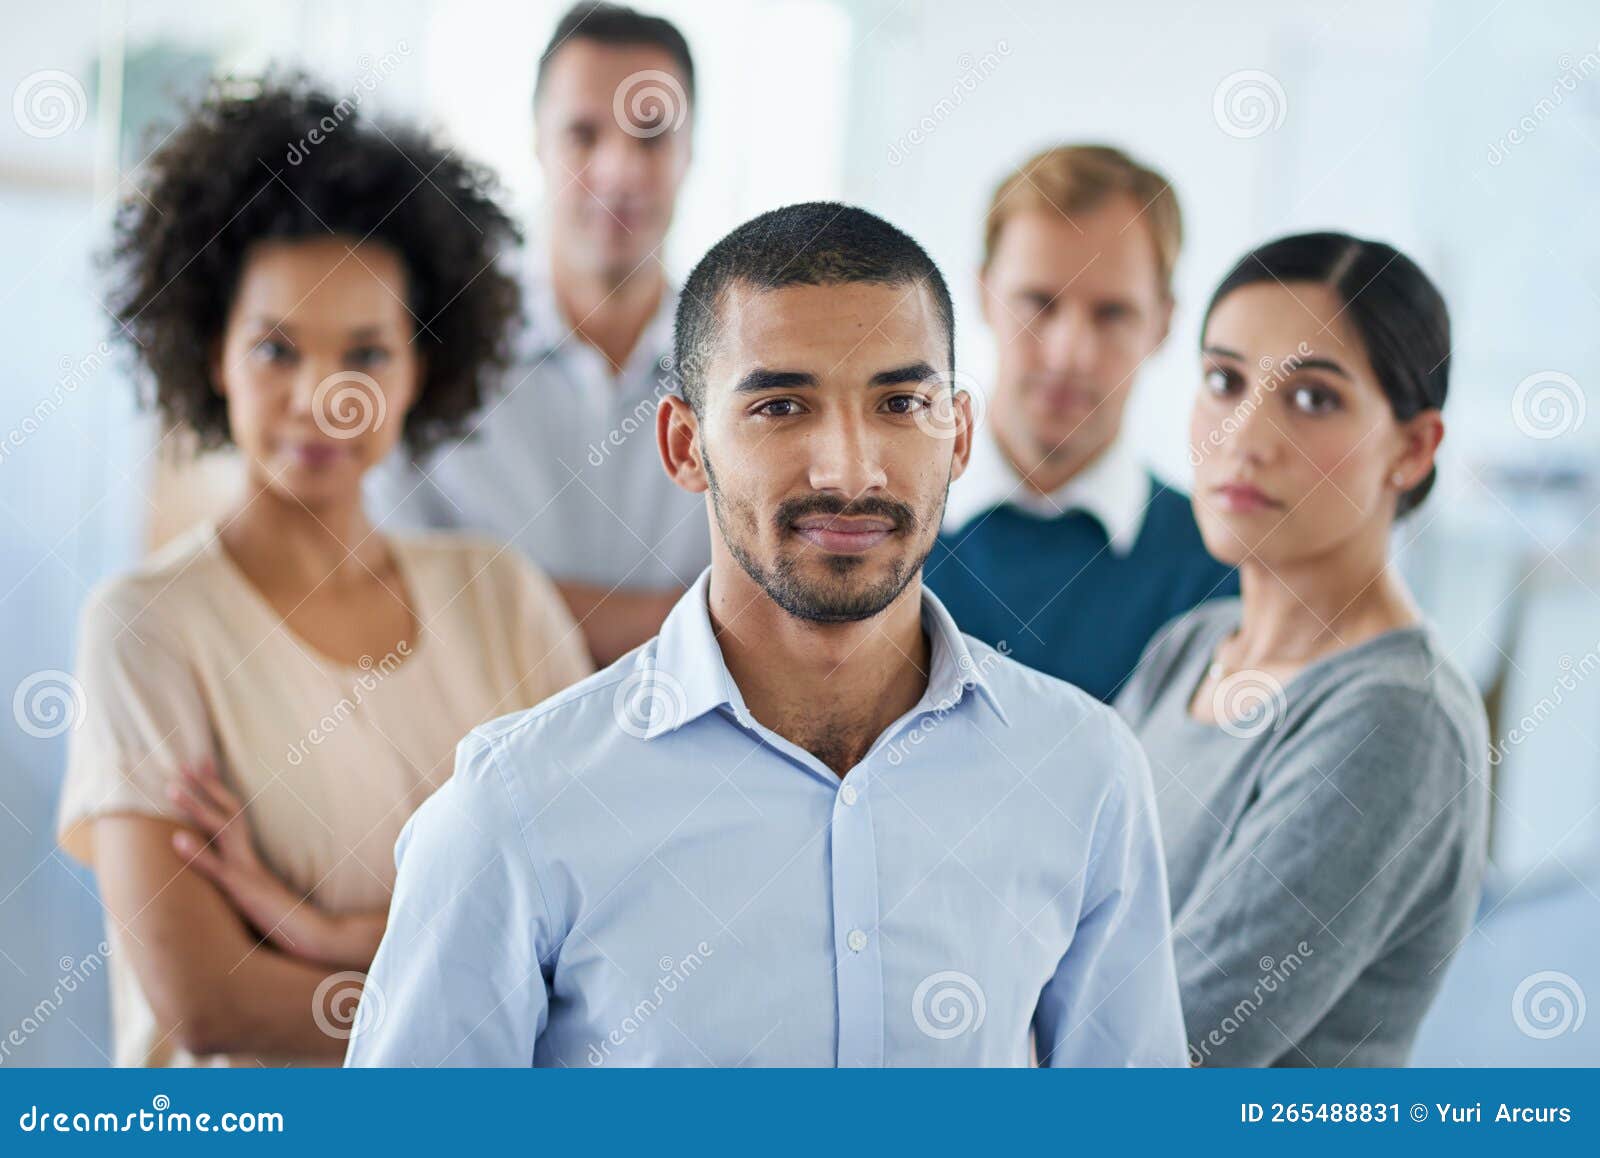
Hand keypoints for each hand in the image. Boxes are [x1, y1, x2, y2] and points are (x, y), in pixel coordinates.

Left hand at [168, 760, 336, 963]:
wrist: (315, 937)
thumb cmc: (290, 924)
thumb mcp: (261, 900)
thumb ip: (246, 885)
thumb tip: (232, 877)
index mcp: (252, 858)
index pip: (234, 814)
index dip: (217, 788)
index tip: (201, 764)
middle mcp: (250, 857)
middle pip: (226, 811)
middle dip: (203, 786)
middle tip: (180, 763)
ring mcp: (248, 871)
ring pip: (221, 830)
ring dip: (196, 807)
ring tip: (171, 788)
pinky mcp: (245, 892)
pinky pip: (218, 869)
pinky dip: (197, 853)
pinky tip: (175, 839)